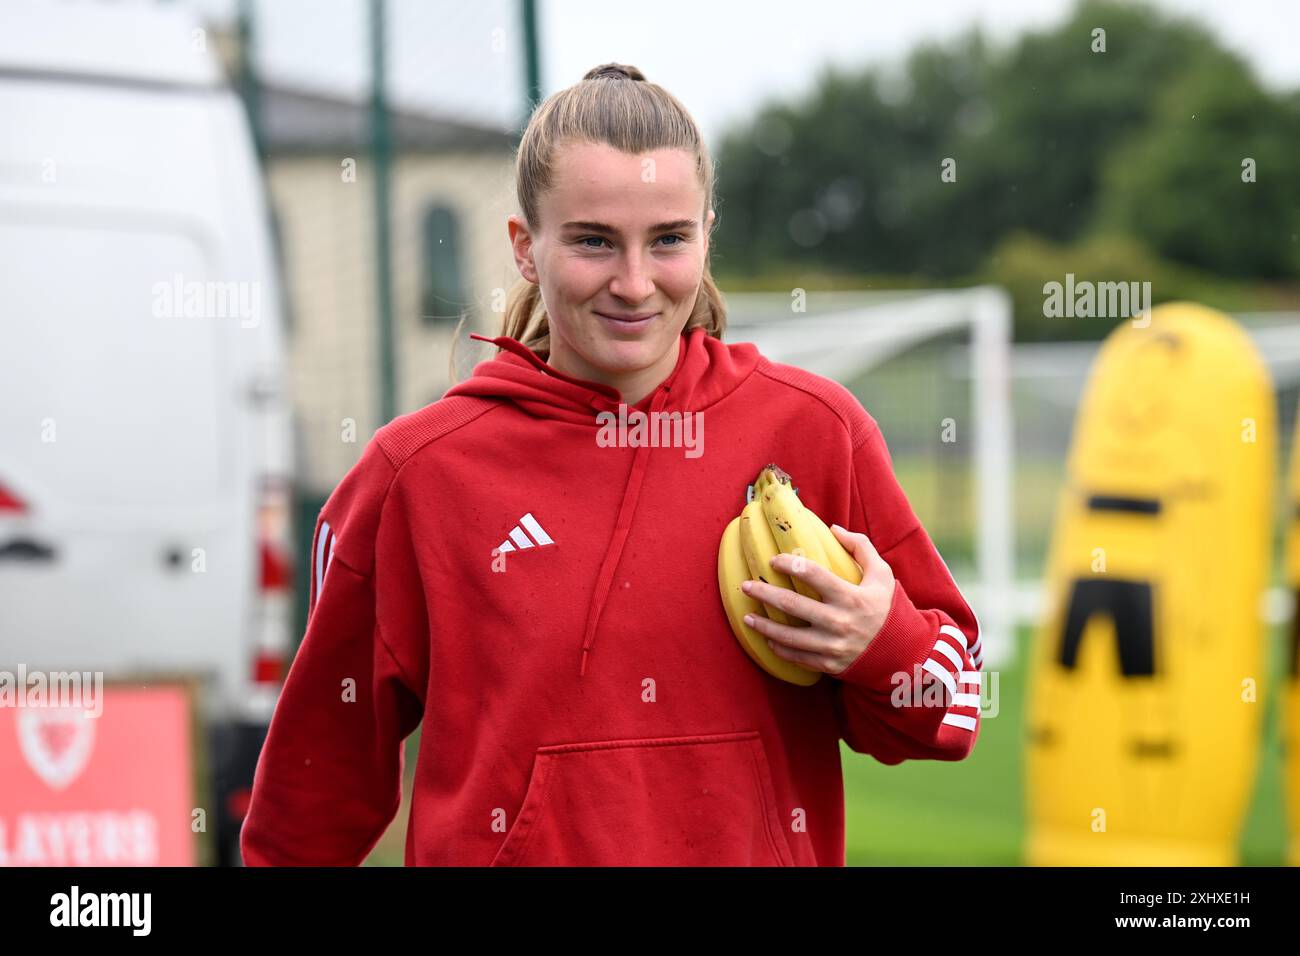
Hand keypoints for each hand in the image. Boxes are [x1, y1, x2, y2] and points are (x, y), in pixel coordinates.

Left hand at [740, 525, 895, 675]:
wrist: (900, 652)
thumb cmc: (886, 608)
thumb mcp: (881, 574)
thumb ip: (860, 547)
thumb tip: (833, 529)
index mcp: (851, 597)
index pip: (813, 574)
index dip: (790, 564)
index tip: (774, 560)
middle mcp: (840, 622)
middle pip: (792, 605)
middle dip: (764, 593)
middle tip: (745, 585)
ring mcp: (833, 645)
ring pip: (789, 636)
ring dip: (764, 626)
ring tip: (747, 616)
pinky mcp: (828, 664)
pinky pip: (797, 657)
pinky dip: (779, 648)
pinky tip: (767, 639)